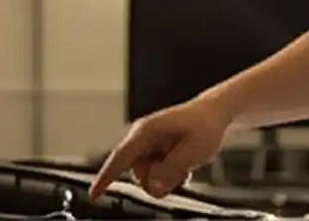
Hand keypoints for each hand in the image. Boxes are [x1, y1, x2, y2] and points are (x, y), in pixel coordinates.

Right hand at [88, 96, 231, 199]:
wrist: (214, 114)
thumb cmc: (204, 126)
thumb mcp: (193, 151)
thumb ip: (171, 170)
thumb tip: (153, 187)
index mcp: (146, 131)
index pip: (120, 157)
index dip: (106, 177)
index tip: (94, 194)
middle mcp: (143, 137)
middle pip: (138, 173)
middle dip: (158, 179)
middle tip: (181, 172)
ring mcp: (148, 144)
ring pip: (147, 175)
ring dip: (165, 177)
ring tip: (184, 165)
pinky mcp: (155, 150)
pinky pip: (155, 172)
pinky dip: (168, 174)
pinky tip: (182, 166)